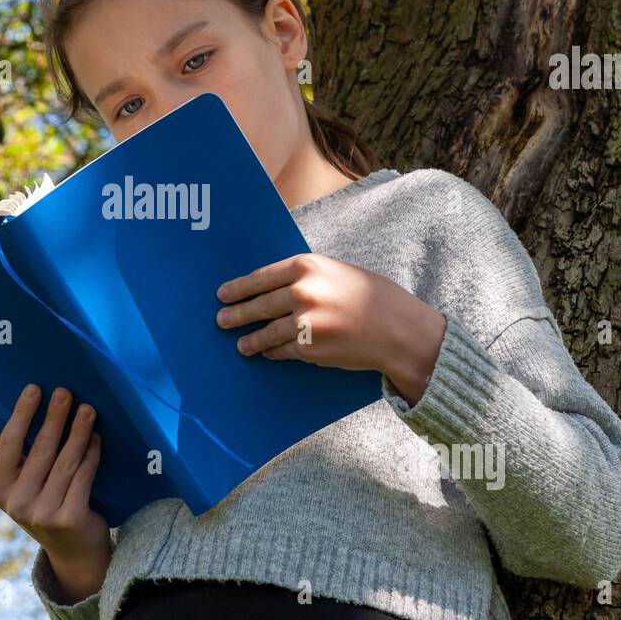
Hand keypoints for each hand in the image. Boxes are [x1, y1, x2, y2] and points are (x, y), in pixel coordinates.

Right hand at [0, 384, 111, 601]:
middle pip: (40, 450)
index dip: (21, 415)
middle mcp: (17, 503)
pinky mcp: (69, 519)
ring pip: (65, 462)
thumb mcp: (22, 484)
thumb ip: (7, 454)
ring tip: (88, 409)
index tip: (34, 388)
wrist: (73, 551)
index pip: (9, 445)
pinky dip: (92, 455)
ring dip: (78, 432)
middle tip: (66, 392)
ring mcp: (42, 513)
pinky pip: (83, 476)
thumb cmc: (45, 504)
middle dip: (55, 418)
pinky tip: (98, 438)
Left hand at [215, 252, 445, 405]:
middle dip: (237, 314)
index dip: (240, 287)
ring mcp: (303, 321)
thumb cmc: (373, 298)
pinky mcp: (308, 348)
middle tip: (221, 319)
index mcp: (307, 266)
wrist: (399, 330)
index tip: (223, 293)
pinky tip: (267, 353)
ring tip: (241, 344)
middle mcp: (301, 291)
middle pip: (258, 304)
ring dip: (251, 339)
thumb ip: (307, 277)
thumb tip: (274, 288)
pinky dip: (272, 352)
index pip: (262, 276)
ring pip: (267, 332)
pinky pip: (282, 350)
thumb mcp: (338, 273)